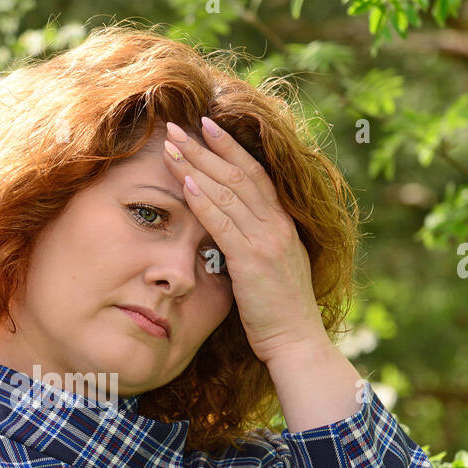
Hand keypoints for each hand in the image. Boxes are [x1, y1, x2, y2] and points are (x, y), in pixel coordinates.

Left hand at [162, 117, 327, 363]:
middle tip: (177, 126)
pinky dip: (203, 201)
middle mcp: (278, 226)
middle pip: (239, 175)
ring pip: (228, 192)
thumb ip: (253, 243)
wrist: (296, 342)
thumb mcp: (270, 268)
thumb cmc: (279, 311)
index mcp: (283, 224)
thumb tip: (229, 228)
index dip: (230, 148)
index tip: (207, 125)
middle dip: (206, 148)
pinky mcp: (253, 262)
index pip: (256, 174)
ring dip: (197, 166)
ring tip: (171, 146)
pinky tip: (185, 184)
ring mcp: (267, 241)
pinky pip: (224, 224)